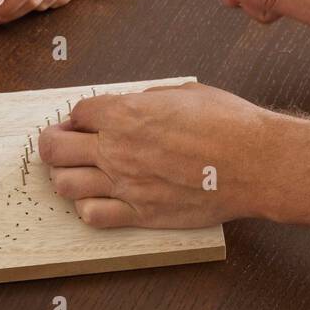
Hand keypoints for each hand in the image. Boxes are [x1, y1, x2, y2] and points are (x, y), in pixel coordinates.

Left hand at [38, 82, 284, 227]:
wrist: (256, 163)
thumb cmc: (229, 124)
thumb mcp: (185, 93)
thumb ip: (149, 99)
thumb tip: (133, 104)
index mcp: (127, 113)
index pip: (77, 112)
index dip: (79, 115)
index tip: (85, 120)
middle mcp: (117, 149)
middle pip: (55, 148)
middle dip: (53, 143)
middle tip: (62, 143)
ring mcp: (126, 184)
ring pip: (65, 184)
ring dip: (65, 176)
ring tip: (79, 172)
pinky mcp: (141, 214)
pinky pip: (93, 216)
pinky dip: (88, 208)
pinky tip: (100, 199)